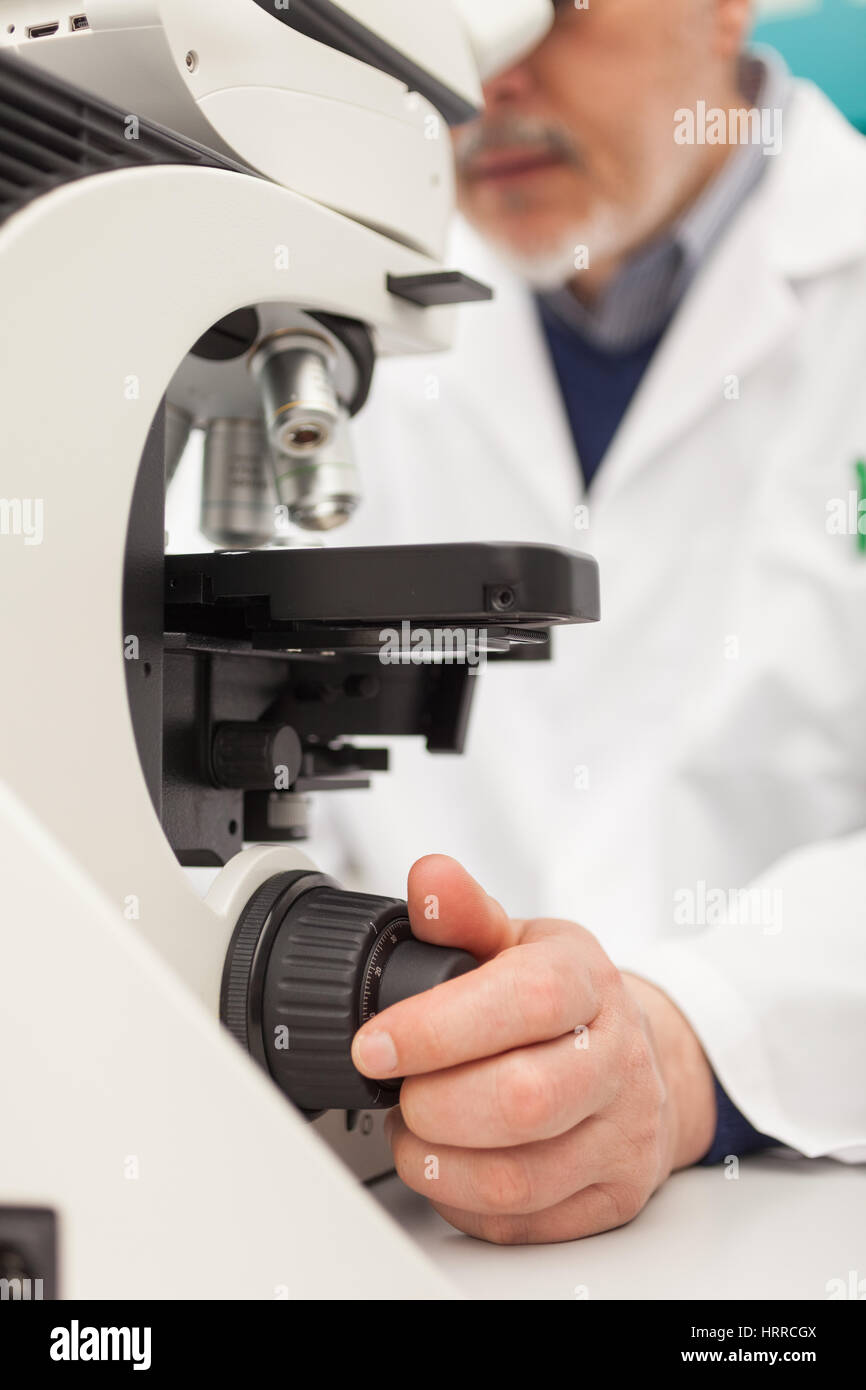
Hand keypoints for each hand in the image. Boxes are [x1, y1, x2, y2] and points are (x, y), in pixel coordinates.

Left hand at [352, 856, 716, 1243]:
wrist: (638, 1058)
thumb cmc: (563, 999)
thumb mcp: (516, 941)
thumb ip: (463, 913)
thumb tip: (428, 878)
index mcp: (588, 981)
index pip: (524, 1002)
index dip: (437, 1028)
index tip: (374, 1045)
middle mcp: (617, 1059)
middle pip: (521, 1100)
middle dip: (432, 1103)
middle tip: (400, 1092)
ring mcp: (624, 1134)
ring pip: (519, 1177)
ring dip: (437, 1162)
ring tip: (414, 1131)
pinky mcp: (615, 1195)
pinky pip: (524, 1223)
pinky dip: (463, 1202)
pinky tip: (450, 1165)